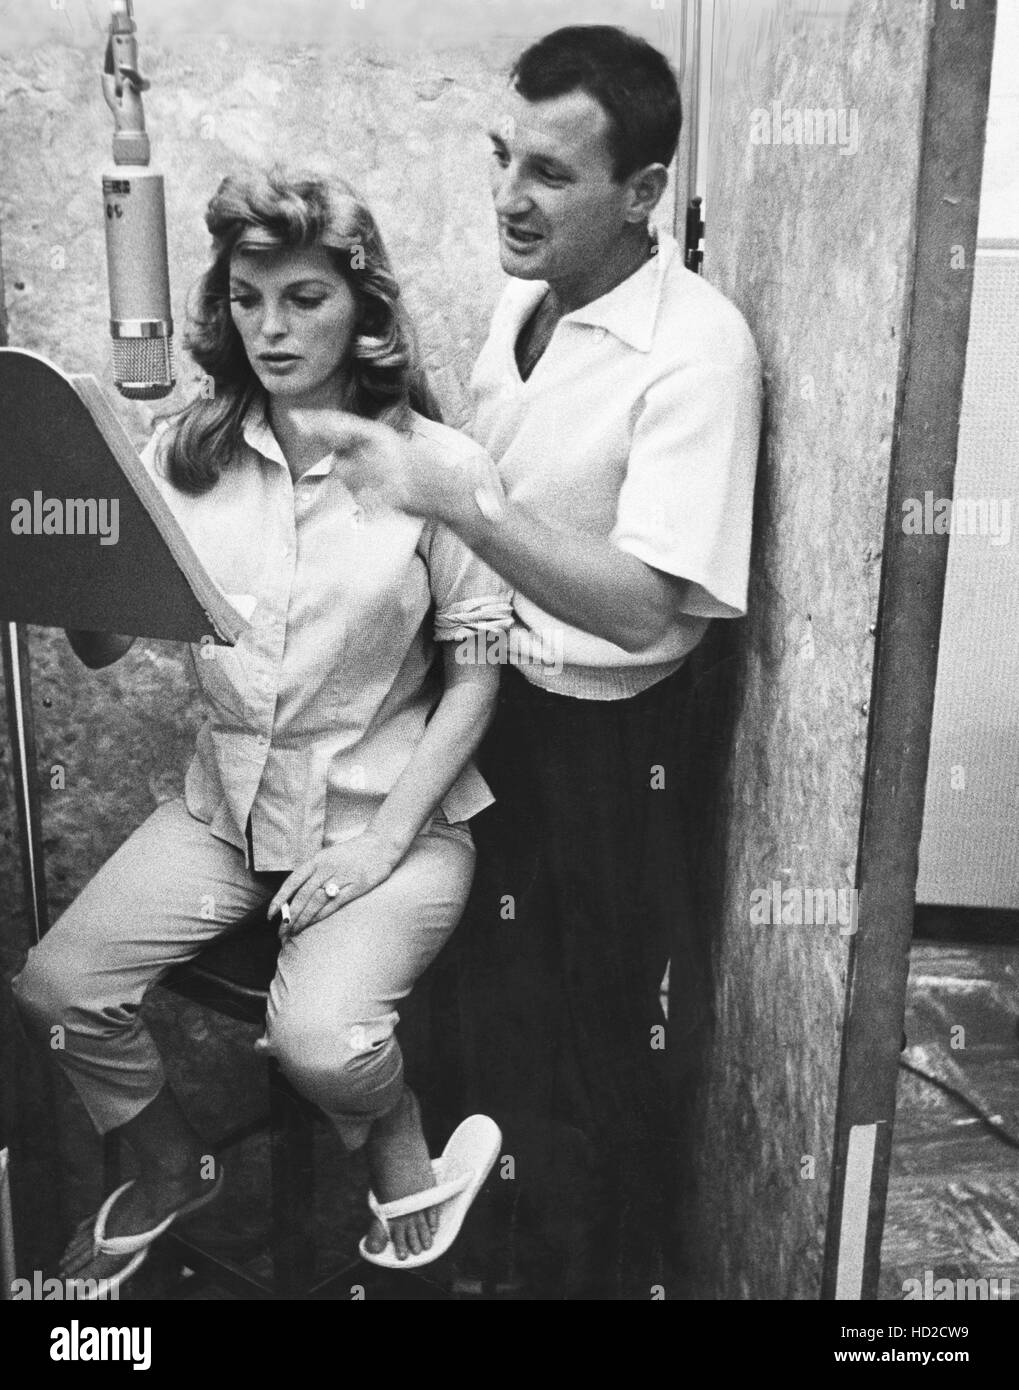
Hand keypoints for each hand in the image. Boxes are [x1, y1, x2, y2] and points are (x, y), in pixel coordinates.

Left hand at [268, 831, 402, 938]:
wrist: (380, 845)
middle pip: (302, 895)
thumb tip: (295, 891)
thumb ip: (314, 870)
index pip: (293, 881)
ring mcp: (341, 877)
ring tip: (295, 931)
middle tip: (282, 931)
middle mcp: (326, 868)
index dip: (280, 899)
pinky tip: (313, 924)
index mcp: (317, 859)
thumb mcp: (329, 854)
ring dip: (303, 919)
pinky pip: (334, 904)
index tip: (270, 914)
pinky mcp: (356, 886)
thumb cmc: (352, 852)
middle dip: (290, 916)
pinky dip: (321, 915)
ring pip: (316, 901)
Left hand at [329, 415, 505, 526]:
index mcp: (385, 436)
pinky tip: (387, 501)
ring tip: (382, 488)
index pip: (345, 426)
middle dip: (345, 470)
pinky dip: (372, 504)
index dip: (319, 422)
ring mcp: (388, 474)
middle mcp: (384, 451)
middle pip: (341, 461)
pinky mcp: (394, 496)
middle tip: (363, 475)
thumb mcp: (396, 449)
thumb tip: (335, 451)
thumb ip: (368, 447)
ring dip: (359, 489)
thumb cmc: (422, 471)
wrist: (452, 492)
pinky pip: (367, 502)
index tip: (296, 418)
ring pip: (352, 485)